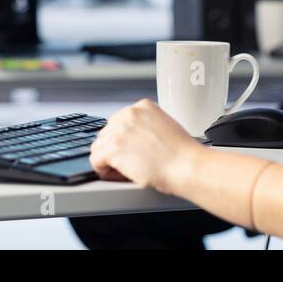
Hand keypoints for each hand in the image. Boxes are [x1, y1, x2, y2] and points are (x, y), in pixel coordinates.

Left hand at [89, 99, 204, 194]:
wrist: (187, 166)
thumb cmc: (182, 154)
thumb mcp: (165, 126)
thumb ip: (145, 127)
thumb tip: (131, 140)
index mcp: (143, 106)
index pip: (119, 122)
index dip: (124, 140)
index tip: (131, 152)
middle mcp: (129, 114)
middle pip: (107, 133)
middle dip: (115, 150)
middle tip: (129, 164)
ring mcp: (119, 130)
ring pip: (99, 146)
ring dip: (109, 160)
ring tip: (125, 171)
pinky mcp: (113, 148)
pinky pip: (95, 160)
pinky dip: (103, 170)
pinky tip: (118, 175)